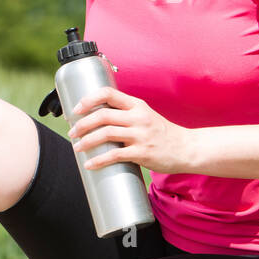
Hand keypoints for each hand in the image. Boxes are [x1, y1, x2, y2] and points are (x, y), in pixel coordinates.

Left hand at [67, 86, 189, 175]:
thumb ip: (126, 114)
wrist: (186, 149)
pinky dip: (99, 160)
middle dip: (82, 124)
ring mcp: (141, 135)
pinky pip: (115, 155)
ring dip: (86, 141)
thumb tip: (98, 119)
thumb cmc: (163, 133)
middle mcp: (138, 117)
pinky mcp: (142, 153)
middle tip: (72, 132)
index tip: (76, 108)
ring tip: (77, 147)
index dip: (89, 99)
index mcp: (137, 105)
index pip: (108, 93)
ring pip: (106, 134)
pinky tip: (90, 164)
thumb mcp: (146, 115)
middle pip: (103, 115)